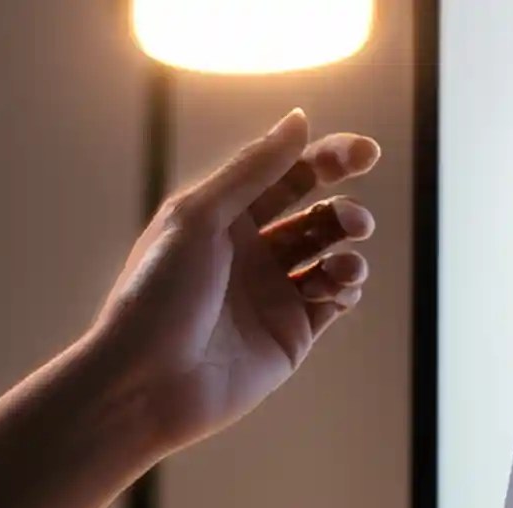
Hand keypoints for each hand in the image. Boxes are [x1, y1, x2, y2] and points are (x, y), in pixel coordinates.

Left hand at [94, 108, 379, 448]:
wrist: (145, 383)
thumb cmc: (157, 295)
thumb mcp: (200, 216)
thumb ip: (255, 169)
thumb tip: (300, 120)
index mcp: (225, 216)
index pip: (289, 174)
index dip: (331, 158)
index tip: (367, 152)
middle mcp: (252, 252)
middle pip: (318, 215)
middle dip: (344, 212)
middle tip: (353, 222)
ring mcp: (274, 293)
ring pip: (333, 256)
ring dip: (349, 251)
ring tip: (342, 266)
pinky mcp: (292, 334)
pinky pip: (336, 300)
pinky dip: (347, 287)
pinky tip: (338, 287)